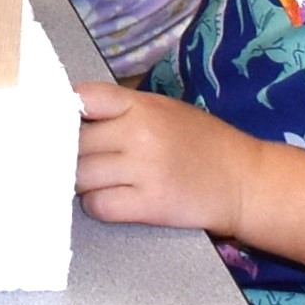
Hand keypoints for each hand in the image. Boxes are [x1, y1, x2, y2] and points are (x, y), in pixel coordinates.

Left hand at [74, 82, 257, 235]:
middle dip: (66, 153)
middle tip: (70, 160)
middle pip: (74, 142)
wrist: (246, 182)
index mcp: (140, 105)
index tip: (58, 123)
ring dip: (79, 182)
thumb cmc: (203, 143)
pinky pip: (101, 206)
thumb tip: (72, 115)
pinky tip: (109, 201)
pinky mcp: (151, 205)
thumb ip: (121, 110)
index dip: (65, 112)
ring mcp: (144, 170)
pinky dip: (97, 206)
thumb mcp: (163, 109)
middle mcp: (139, 133)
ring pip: (81, 176)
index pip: (83, 97)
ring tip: (92, 182)